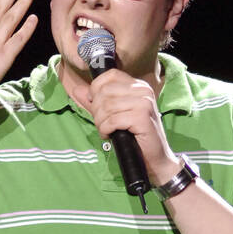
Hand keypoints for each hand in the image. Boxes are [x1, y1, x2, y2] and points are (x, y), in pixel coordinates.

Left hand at [85, 69, 179, 184]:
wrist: (155, 158)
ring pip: (107, 106)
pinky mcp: (141, 117)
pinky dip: (106, 130)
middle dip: (97, 110)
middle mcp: (143, 90)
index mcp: (138, 85)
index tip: (97, 106)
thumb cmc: (135, 137)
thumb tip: (77, 89)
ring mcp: (144, 102)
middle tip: (103, 124)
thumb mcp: (113, 115)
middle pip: (105, 91)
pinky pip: (113, 120)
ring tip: (107, 131)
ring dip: (101, 123)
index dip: (96, 89)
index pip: (110, 75)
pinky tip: (111, 135)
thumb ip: (95, 102)